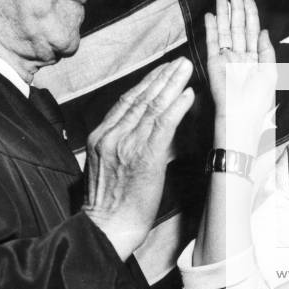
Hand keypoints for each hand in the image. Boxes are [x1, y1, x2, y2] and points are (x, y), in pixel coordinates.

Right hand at [83, 58, 194, 258]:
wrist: (107, 227)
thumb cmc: (111, 202)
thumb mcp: (107, 165)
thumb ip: (122, 144)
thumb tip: (146, 131)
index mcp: (101, 136)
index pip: (126, 101)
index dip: (146, 83)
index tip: (161, 71)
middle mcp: (111, 135)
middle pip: (140, 98)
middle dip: (161, 76)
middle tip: (179, 61)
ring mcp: (126, 145)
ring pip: (152, 106)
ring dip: (172, 84)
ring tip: (186, 69)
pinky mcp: (144, 157)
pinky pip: (163, 125)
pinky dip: (176, 107)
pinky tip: (187, 95)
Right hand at [205, 0, 275, 152]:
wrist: (240, 116)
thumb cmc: (258, 100)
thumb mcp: (271, 72)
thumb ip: (267, 50)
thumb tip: (264, 31)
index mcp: (254, 58)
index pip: (251, 31)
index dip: (250, 14)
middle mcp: (239, 56)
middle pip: (237, 27)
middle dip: (236, 9)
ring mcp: (225, 58)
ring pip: (224, 31)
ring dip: (222, 14)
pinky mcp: (213, 63)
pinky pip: (211, 42)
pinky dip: (210, 28)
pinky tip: (210, 15)